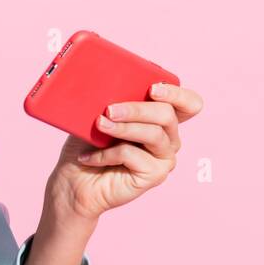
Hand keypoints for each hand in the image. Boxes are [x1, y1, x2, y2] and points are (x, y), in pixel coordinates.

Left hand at [47, 81, 204, 222]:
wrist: (75, 182)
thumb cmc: (86, 146)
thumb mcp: (99, 116)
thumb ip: (114, 101)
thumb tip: (111, 82)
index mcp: (160, 120)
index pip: (188, 104)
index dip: (176, 94)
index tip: (153, 89)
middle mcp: (168, 138)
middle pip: (167, 115)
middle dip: (137, 109)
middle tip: (109, 110)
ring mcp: (164, 158)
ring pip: (154, 134)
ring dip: (123, 128)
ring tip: (99, 125)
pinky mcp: (154, 175)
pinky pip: (133, 155)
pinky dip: (107, 153)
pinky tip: (89, 157)